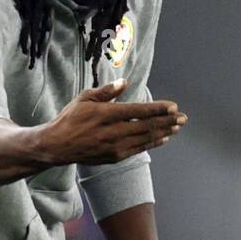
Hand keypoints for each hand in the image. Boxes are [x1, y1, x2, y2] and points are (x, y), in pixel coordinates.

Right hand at [42, 79, 186, 166]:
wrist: (57, 146)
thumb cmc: (70, 119)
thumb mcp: (85, 99)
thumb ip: (106, 92)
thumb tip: (124, 82)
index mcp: (107, 115)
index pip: (139, 111)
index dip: (158, 109)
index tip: (173, 106)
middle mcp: (113, 132)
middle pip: (147, 127)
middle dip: (168, 122)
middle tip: (184, 118)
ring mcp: (115, 147)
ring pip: (145, 139)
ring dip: (164, 132)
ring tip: (177, 127)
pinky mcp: (114, 157)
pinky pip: (138, 150)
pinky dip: (152, 143)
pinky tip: (163, 138)